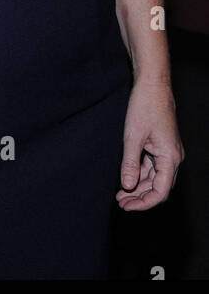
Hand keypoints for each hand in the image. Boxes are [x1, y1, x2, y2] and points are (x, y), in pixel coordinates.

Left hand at [116, 78, 181, 210]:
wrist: (152, 86)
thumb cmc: (144, 107)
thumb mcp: (132, 136)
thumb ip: (130, 162)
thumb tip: (127, 185)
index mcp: (170, 158)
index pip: (161, 191)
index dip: (144, 203)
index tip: (127, 207)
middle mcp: (173, 158)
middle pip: (159, 187)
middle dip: (140, 197)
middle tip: (120, 203)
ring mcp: (167, 153)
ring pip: (154, 178)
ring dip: (138, 187)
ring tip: (120, 195)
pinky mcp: (160, 147)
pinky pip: (152, 167)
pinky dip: (139, 175)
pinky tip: (126, 180)